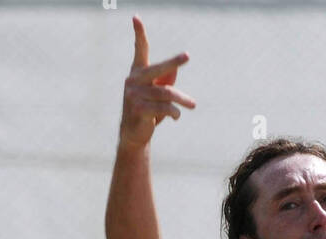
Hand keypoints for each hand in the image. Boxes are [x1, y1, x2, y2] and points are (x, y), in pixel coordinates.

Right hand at [119, 15, 195, 149]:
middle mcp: (133, 81)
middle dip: (173, 62)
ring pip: (166, 93)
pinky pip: (164, 107)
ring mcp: (134, 95)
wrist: (134, 135)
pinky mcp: (138, 110)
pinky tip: (177, 116)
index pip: (140, 50)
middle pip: (158, 69)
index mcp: (137, 73)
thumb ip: (166, 81)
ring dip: (182, 100)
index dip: (138, 34)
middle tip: (186, 56)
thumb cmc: (148, 111)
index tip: (136, 17)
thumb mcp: (157, 94)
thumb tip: (175, 69)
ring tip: (191, 105)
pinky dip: (174, 112)